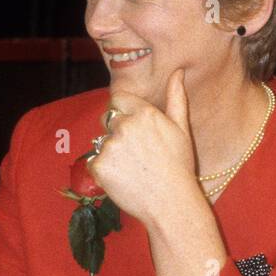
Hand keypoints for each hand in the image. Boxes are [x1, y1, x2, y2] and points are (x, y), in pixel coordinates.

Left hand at [87, 69, 198, 225]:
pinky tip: (124, 179)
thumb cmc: (179, 166)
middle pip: (107, 120)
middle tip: (136, 154)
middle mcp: (125, 125)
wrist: (171, 203)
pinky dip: (104, 172)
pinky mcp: (99, 165)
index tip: (132, 127)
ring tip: (133, 170)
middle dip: (117, 133)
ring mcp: (110, 146)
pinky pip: (94, 162)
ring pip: (101, 143)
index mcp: (144, 113)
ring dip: (111, 154)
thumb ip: (176, 97)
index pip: (118, 99)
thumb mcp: (181, 129)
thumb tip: (177, 72)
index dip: (123, 111)